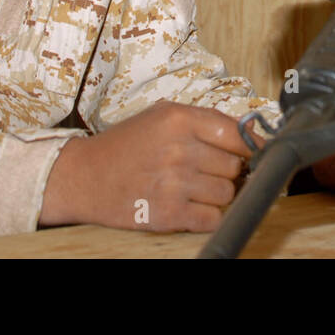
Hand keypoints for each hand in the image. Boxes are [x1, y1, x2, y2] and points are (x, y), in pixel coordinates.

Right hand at [39, 101, 257, 232]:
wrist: (84, 177)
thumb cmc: (126, 145)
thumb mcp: (161, 116)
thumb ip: (205, 120)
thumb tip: (250, 133)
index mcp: (179, 120)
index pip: (237, 134)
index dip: (248, 146)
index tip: (249, 153)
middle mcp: (179, 150)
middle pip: (235, 166)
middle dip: (227, 171)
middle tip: (208, 171)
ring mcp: (174, 184)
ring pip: (227, 193)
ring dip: (217, 194)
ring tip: (194, 188)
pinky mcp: (169, 214)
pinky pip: (212, 218)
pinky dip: (207, 216)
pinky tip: (190, 206)